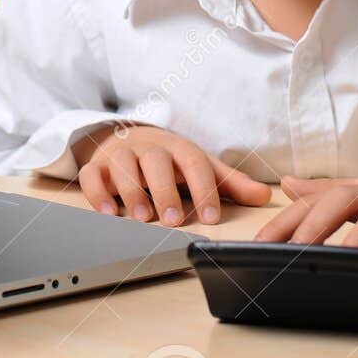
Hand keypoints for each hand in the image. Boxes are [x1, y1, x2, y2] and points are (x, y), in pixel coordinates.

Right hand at [70, 123, 272, 225]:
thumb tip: (265, 196)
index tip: (211, 216)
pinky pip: (92, 175)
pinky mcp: (98, 165)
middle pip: (156, 161)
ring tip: (142, 218)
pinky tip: (109, 213)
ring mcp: (121, 155)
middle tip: (173, 220)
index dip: (204, 188)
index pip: (193, 162)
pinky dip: (97, 192)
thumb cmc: (170, 160)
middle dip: (165, 190)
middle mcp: (148, 148)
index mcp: (177, 147)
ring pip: (123, 165)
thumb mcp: (201, 167)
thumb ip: (231, 184)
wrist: (128, 138)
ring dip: (132, 191)